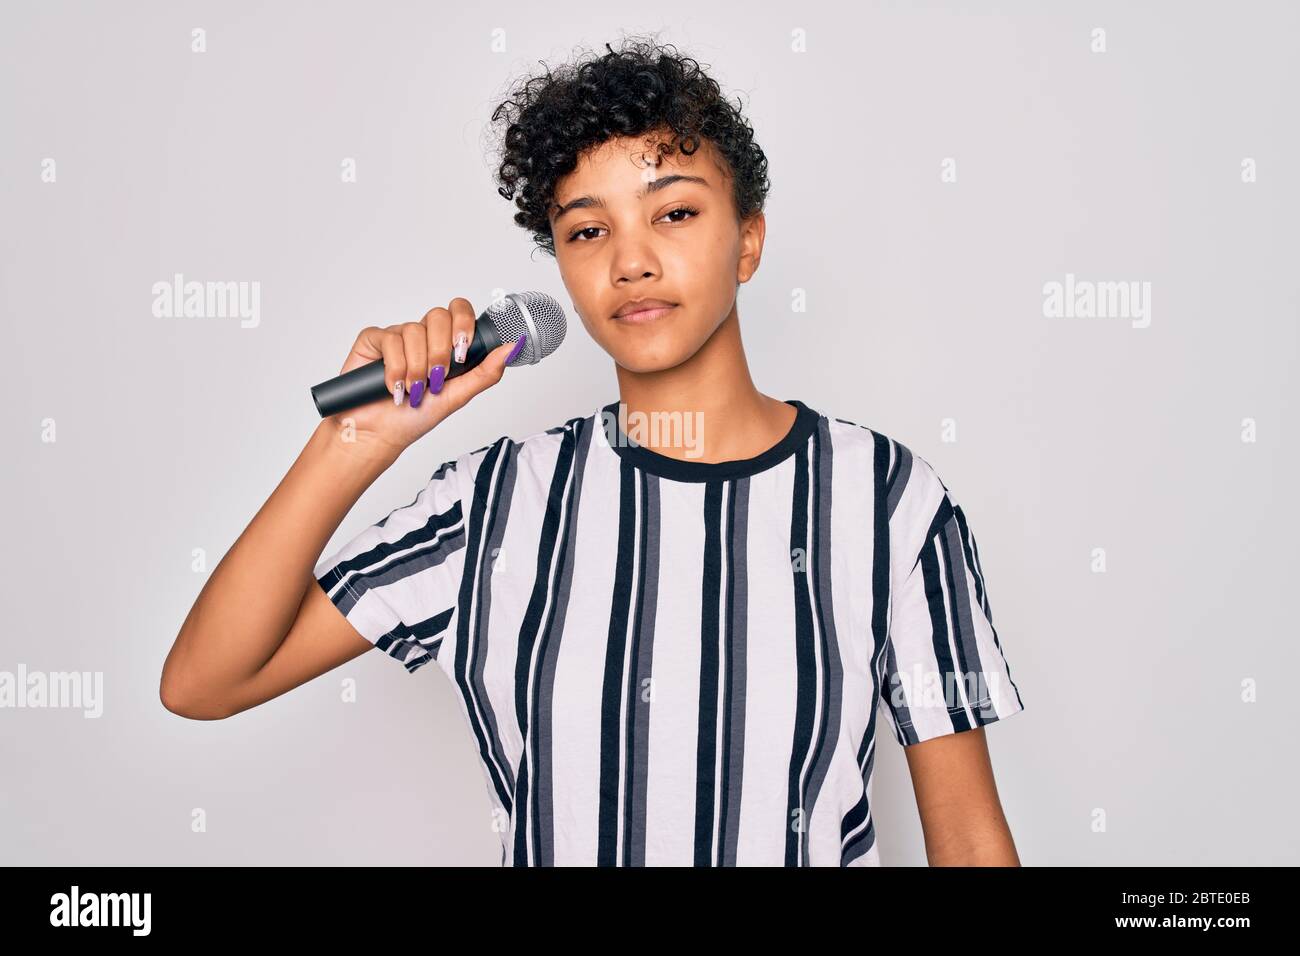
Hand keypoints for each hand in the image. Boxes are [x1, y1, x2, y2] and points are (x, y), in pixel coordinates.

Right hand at [325, 298, 521, 457]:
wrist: (380, 434)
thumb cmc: (416, 417)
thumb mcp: (458, 396)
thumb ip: (486, 372)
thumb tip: (514, 347)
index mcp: (444, 344)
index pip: (459, 311)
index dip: (463, 324)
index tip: (462, 352)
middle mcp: (421, 336)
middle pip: (437, 316)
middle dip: (439, 352)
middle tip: (436, 379)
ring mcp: (397, 336)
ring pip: (412, 330)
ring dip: (416, 367)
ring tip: (413, 390)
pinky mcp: (373, 340)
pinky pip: (388, 338)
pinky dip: (394, 366)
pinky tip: (392, 386)